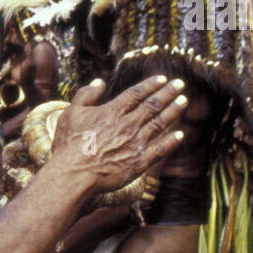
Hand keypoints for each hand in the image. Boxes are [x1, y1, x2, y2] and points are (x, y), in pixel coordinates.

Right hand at [50, 76, 186, 192]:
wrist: (73, 174)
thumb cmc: (68, 144)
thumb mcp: (70, 113)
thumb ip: (86, 95)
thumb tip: (100, 81)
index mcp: (112, 112)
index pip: (136, 93)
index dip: (151, 84)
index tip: (163, 78)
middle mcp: (127, 125)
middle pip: (152, 105)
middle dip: (168, 93)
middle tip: (181, 84)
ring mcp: (135, 144)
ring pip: (159, 124)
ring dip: (173, 111)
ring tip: (184, 101)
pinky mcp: (138, 163)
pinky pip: (159, 150)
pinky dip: (171, 142)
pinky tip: (180, 135)